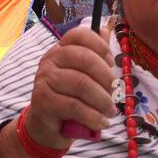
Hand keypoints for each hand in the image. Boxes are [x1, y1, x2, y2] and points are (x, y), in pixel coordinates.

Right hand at [24, 25, 117, 150]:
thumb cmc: (69, 98)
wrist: (47, 127)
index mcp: (60, 50)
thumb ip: (94, 55)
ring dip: (102, 101)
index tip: (112, 64)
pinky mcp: (43, 100)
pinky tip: (101, 122)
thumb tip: (104, 30)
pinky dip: (93, 116)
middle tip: (114, 93)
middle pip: (84, 58)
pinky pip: (74, 106)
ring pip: (81, 84)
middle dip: (106, 77)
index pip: (79, 34)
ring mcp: (44, 79)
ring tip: (110, 112)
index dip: (100, 45)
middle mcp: (50, 60)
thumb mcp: (83, 76)